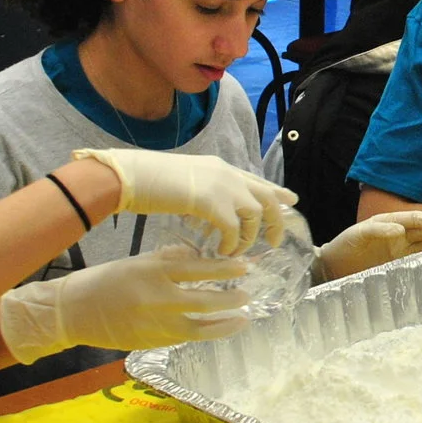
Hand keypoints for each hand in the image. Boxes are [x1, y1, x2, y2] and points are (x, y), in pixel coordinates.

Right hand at [0, 243, 254, 362]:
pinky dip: (207, 332)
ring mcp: (155, 324)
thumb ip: (168, 259)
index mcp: (153, 271)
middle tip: (248, 292)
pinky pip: (187, 337)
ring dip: (226, 320)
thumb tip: (198, 255)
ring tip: (244, 315)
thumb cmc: (105, 280)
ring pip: (200, 325)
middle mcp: (157, 299)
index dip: (225, 269)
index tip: (246, 267)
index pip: (198, 269)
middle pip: (205, 299)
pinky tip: (222, 328)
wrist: (72, 312)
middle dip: (231, 297)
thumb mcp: (137, 261)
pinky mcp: (152, 342)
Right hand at [72, 148, 297, 253]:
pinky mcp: (212, 202)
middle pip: (265, 196)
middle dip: (275, 220)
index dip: (275, 191)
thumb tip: (210, 208)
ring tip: (237, 253)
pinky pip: (233, 229)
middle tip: (275, 241)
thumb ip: (203, 190)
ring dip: (248, 238)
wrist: (130, 176)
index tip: (291, 199)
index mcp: (220, 168)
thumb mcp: (184, 181)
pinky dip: (231, 243)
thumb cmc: (148, 180)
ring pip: (254, 215)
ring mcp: (221, 186)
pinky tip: (223, 253)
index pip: (256, 179)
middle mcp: (226, 174)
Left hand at [314, 210, 421, 278]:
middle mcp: (397, 234)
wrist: (335, 264)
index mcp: (389, 222)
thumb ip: (379, 229)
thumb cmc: (345, 244)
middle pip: (420, 231)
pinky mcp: (397, 263)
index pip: (412, 218)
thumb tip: (400, 230)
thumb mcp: (360, 233)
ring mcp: (398, 249)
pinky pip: (416, 258)